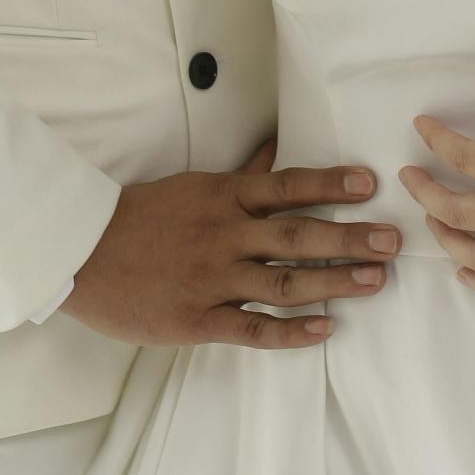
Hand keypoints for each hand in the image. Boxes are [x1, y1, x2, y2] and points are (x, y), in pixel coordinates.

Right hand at [59, 133, 402, 347]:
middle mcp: (225, 236)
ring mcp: (213, 280)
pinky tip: (324, 330)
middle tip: (392, 241)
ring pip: (284, 282)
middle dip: (349, 238)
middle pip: (298, 234)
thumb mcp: (194, 185)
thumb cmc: (140, 217)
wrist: (83, 254)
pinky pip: (253, 328)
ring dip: (333, 282)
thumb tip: (275, 144)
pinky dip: (291, 331)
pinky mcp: (198, 321)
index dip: (331, 185)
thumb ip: (241, 173)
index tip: (370, 185)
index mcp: (223, 198)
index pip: (288, 186)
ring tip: (374, 282)